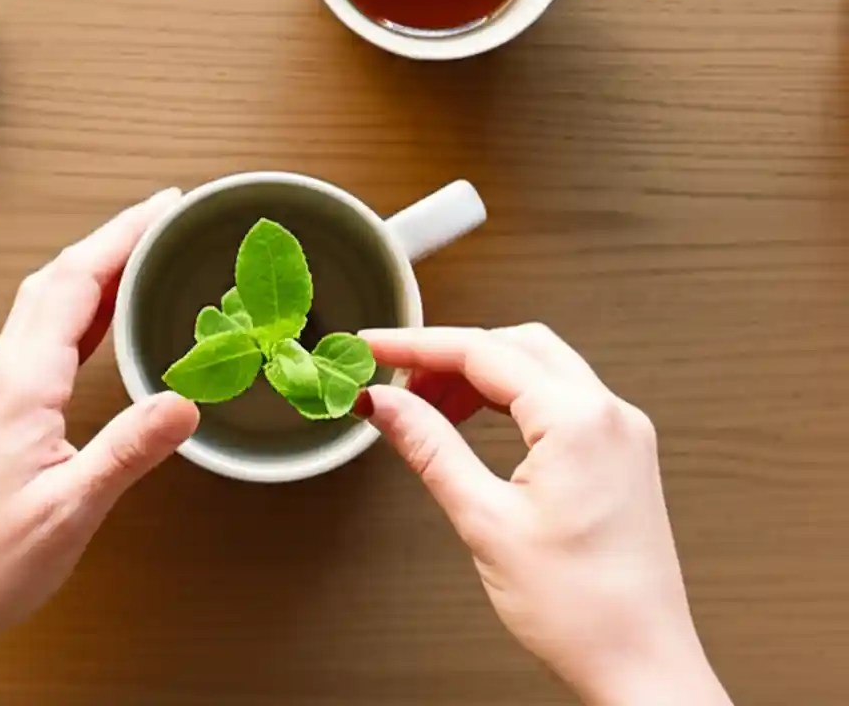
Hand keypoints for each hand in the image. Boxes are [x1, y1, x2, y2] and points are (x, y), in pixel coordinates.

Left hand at [0, 186, 197, 648]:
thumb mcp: (71, 509)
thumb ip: (130, 450)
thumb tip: (185, 403)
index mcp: (20, 383)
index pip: (76, 281)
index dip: (124, 236)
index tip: (167, 207)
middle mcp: (3, 374)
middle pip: (59, 278)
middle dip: (114, 238)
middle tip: (166, 219)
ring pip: (48, 304)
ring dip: (96, 270)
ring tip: (145, 255)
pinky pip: (44, 338)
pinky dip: (82, 311)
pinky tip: (104, 322)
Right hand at [358, 325, 730, 705]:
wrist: (641, 666)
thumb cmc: (581, 610)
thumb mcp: (485, 521)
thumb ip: (430, 448)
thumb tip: (385, 403)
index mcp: (580, 421)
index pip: (482, 351)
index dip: (416, 344)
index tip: (371, 346)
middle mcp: (611, 415)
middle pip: (515, 347)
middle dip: (449, 356)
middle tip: (395, 382)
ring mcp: (622, 434)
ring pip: (540, 368)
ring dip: (480, 376)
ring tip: (427, 407)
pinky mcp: (622, 457)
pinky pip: (561, 400)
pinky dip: (511, 400)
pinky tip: (474, 424)